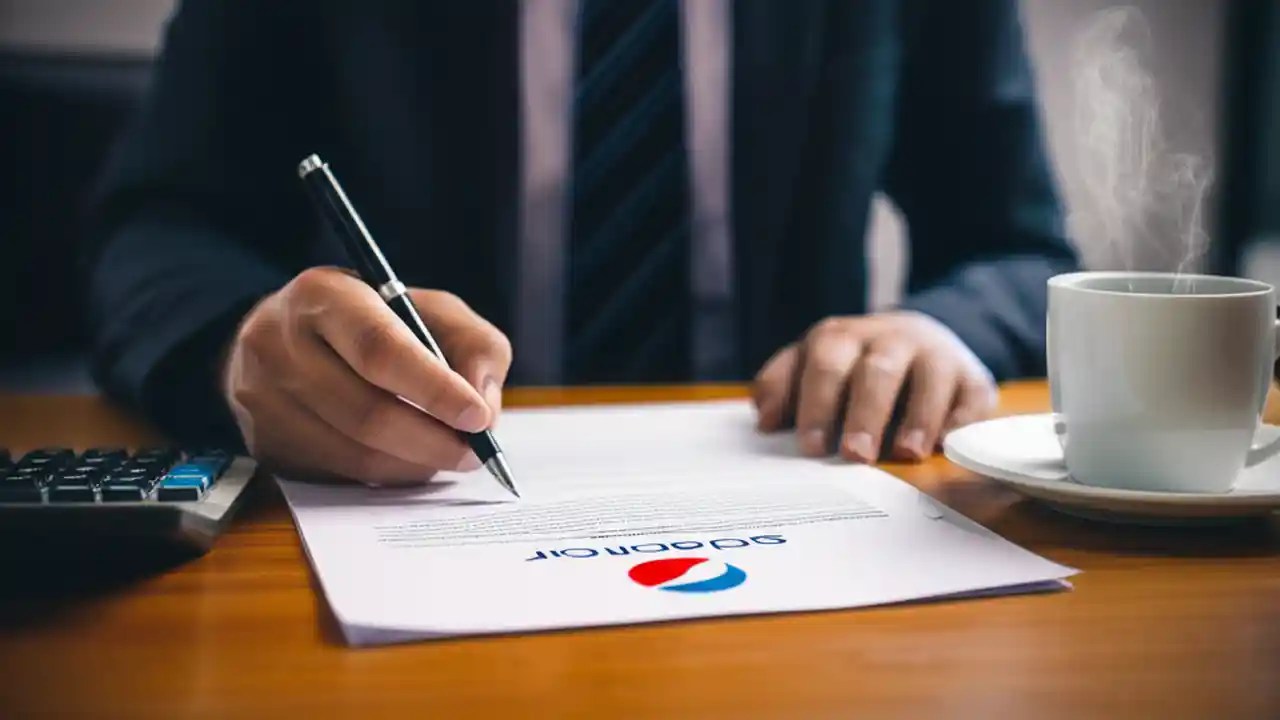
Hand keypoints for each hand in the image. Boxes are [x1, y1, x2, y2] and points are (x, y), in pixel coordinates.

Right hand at [222, 267, 511, 484]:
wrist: (283, 337)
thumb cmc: (371, 320)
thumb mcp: (429, 308)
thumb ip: (473, 345)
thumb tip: (484, 409)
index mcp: (324, 296)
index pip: (380, 349)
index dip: (435, 389)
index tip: (478, 418)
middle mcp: (279, 345)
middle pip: (366, 412)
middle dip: (433, 441)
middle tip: (475, 452)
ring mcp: (263, 398)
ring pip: (354, 454)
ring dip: (414, 464)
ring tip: (447, 454)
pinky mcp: (264, 442)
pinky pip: (338, 474)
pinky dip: (386, 475)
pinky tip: (407, 460)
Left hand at [752, 311, 996, 462]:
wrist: (918, 336)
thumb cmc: (851, 364)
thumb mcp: (810, 365)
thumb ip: (782, 386)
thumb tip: (765, 420)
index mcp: (841, 337)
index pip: (826, 365)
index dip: (818, 405)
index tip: (811, 445)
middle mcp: (891, 339)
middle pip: (878, 371)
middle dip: (865, 414)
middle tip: (856, 455)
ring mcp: (936, 355)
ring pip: (930, 378)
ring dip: (918, 417)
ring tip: (906, 453)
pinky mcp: (973, 377)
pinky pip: (972, 395)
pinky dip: (961, 420)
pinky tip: (947, 444)